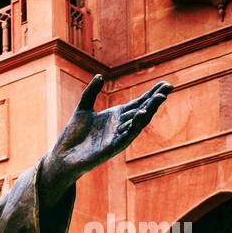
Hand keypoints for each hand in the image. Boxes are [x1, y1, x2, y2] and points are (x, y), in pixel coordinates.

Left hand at [41, 77, 170, 200]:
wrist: (63, 156)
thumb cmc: (73, 135)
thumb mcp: (83, 108)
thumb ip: (91, 92)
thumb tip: (99, 75)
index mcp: (116, 116)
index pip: (138, 103)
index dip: (151, 94)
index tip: (164, 83)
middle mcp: (120, 126)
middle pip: (142, 110)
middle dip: (155, 99)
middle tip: (168, 87)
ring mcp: (118, 137)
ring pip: (138, 122)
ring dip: (149, 110)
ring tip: (159, 98)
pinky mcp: (112, 148)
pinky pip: (126, 135)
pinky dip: (134, 125)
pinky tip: (141, 114)